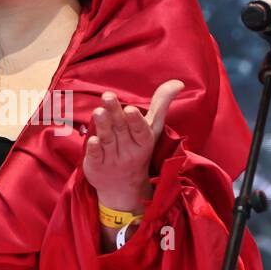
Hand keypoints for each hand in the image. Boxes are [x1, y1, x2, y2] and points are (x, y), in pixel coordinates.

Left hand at [83, 80, 184, 210]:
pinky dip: (94, 149)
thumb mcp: (151, 129)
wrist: (123, 186)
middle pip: (120, 130)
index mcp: (143, 141)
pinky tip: (91, 140)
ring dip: (103, 126)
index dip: (135, 121)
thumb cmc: (138, 148)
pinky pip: (96, 157)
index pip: (140, 131)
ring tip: (98, 111)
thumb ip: (161, 104)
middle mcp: (128, 151)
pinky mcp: (96, 166)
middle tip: (107, 96)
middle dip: (114, 113)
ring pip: (107, 140)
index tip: (130, 109)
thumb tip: (178, 82)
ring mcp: (112, 159)